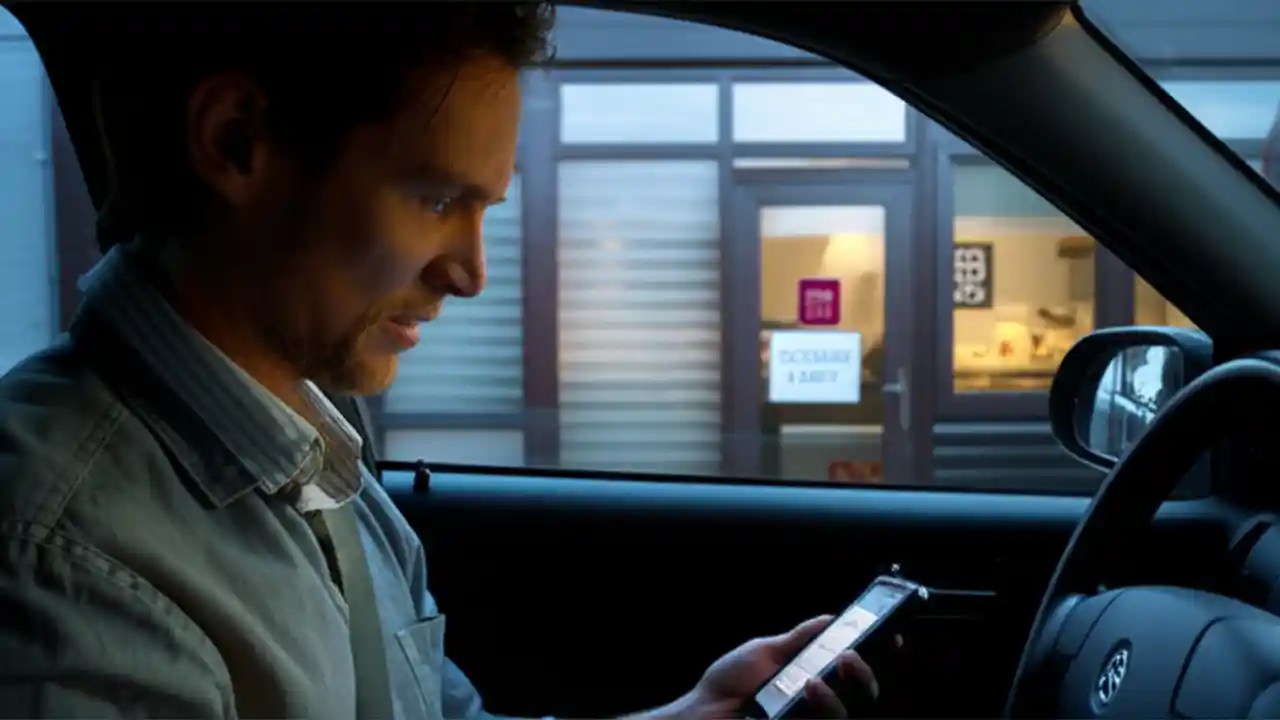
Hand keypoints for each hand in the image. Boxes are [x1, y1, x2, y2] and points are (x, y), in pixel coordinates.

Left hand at [662, 615, 880, 719]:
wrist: (702, 712)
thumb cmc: (728, 685)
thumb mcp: (766, 651)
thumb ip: (801, 638)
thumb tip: (832, 618)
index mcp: (813, 680)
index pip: (852, 672)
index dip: (875, 656)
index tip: (891, 635)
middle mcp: (816, 704)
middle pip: (860, 695)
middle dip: (864, 674)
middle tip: (849, 656)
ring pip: (845, 715)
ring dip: (838, 695)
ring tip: (816, 679)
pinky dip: (822, 707)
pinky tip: (808, 693)